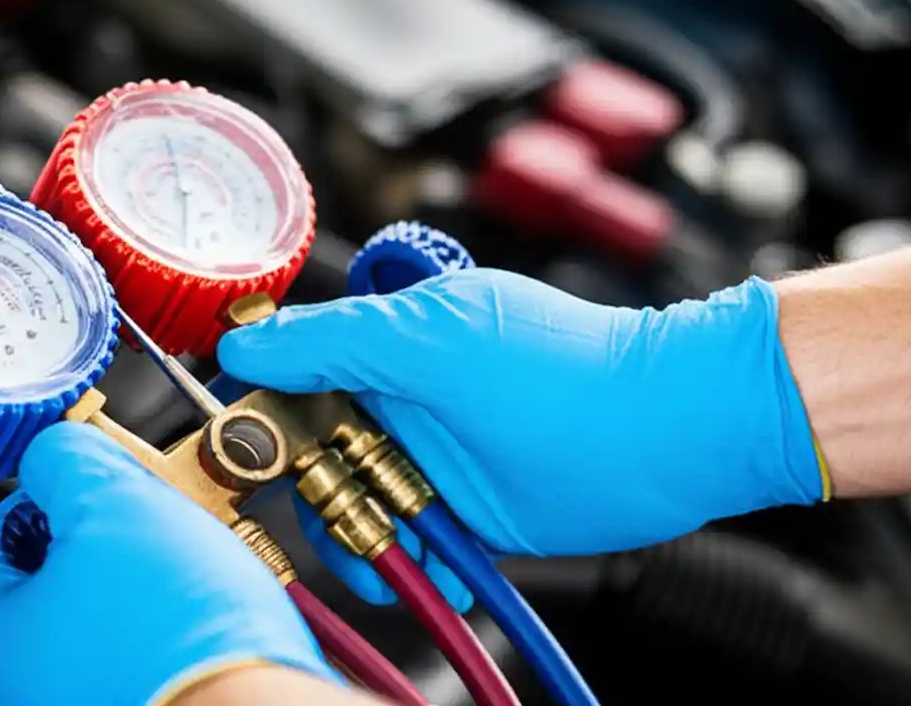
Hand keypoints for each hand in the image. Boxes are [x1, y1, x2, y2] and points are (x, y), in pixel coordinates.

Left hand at [0, 422, 340, 705]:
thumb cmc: (174, 632)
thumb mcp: (108, 500)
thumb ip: (67, 458)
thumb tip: (56, 447)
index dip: (45, 487)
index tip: (89, 471)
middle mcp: (35, 679)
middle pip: (60, 571)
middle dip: (112, 528)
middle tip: (153, 509)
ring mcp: (92, 694)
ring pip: (115, 606)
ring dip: (154, 571)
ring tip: (197, 556)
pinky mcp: (149, 701)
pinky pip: (157, 643)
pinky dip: (182, 616)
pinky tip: (216, 602)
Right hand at [217, 268, 824, 604]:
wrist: (665, 433)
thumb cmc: (563, 370)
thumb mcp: (434, 337)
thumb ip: (335, 341)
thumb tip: (246, 344)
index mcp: (388, 341)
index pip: (294, 369)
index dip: (263, 410)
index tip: (249, 448)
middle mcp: (403, 397)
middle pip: (313, 451)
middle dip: (310, 489)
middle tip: (335, 511)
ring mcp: (431, 456)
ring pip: (352, 507)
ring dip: (358, 539)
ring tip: (394, 555)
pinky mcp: (461, 510)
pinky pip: (406, 546)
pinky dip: (407, 569)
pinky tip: (435, 573)